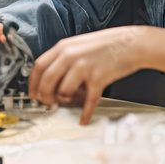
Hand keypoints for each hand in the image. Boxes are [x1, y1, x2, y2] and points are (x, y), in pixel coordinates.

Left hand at [29, 26, 145, 124]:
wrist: (131, 43)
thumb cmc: (105, 45)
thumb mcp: (78, 45)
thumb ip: (63, 58)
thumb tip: (49, 77)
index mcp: (63, 47)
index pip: (39, 66)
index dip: (33, 83)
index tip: (33, 94)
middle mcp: (70, 55)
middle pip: (46, 80)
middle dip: (44, 96)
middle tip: (49, 103)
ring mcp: (84, 67)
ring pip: (64, 91)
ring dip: (66, 101)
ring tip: (73, 100)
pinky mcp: (98, 78)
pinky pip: (87, 101)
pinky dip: (85, 114)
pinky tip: (84, 119)